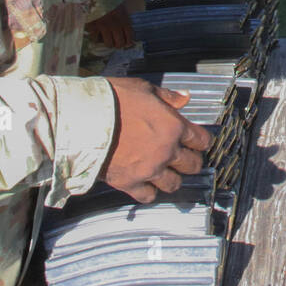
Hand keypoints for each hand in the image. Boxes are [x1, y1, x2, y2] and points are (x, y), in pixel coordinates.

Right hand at [85, 4, 134, 49]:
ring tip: (108, 41)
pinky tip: (97, 35)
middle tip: (116, 43)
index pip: (129, 36)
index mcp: (124, 19)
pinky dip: (96, 38)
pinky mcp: (93, 26)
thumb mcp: (121, 5)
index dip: (128, 42)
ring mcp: (103, 27)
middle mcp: (115, 25)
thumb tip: (126, 31)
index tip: (126, 43)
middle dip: (119, 44)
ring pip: (108, 44)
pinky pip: (95, 38)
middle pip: (120, 43)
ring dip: (109, 43)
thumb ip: (124, 17)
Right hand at [103, 76, 211, 202]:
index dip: (201, 141)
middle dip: (190, 161)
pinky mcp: (130, 183)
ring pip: (173, 184)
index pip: (201, 140)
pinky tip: (146, 185)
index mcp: (173, 126)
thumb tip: (185, 97)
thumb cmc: (112, 100)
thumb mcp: (143, 89)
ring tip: (166, 174)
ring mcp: (149, 169)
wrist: (83, 119)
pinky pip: (148, 196)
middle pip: (192, 165)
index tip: (198, 142)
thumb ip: (167, 97)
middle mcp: (166, 151)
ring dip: (172, 179)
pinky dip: (149, 192)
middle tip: (185, 159)